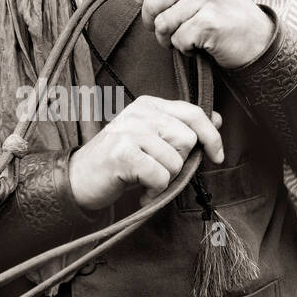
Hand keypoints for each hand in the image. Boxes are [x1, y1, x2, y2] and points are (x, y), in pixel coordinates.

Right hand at [68, 95, 222, 211]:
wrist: (79, 180)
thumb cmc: (119, 163)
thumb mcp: (153, 141)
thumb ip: (181, 128)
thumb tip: (217, 119)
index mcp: (148, 105)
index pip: (193, 113)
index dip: (211, 136)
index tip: (217, 156)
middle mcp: (139, 113)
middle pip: (187, 140)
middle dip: (179, 164)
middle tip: (157, 172)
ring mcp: (129, 131)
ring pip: (175, 162)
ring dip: (165, 181)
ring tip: (146, 182)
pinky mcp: (122, 153)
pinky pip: (160, 177)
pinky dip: (154, 191)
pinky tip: (141, 191)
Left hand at [125, 0, 273, 68]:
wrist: (256, 38)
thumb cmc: (220, 14)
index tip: (157, 10)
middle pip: (151, 3)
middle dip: (155, 25)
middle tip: (173, 30)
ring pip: (163, 24)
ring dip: (171, 39)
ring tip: (189, 36)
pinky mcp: (210, 21)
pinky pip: (178, 39)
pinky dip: (185, 48)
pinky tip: (200, 43)